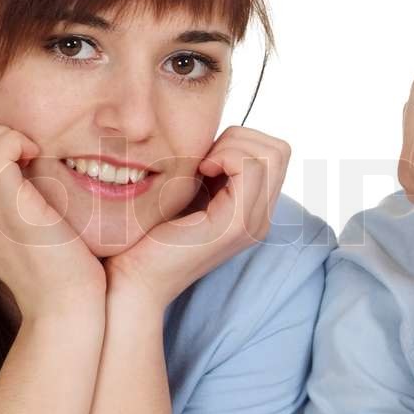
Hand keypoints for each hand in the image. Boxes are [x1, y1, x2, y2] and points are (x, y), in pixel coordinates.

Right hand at [0, 117, 107, 320]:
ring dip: (1, 132)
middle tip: (16, 146)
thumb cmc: (46, 257)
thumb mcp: (7, 218)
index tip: (9, 150)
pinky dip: (17, 141)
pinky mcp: (7, 208)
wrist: (61, 301)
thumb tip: (1, 146)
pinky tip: (36, 156)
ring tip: (28, 152)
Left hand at [103, 126, 290, 310]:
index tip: (205, 158)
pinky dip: (226, 156)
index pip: (276, 153)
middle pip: (279, 150)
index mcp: (253, 210)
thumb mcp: (190, 192)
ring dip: (232, 146)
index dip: (242, 141)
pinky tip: (200, 172)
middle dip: (240, 139)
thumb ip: (212, 169)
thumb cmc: (149, 233)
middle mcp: (261, 219)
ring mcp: (252, 224)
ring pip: (270, 155)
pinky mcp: (235, 226)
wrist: (134, 277)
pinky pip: (251, 168)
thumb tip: (220, 136)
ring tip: (201, 167)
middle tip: (204, 159)